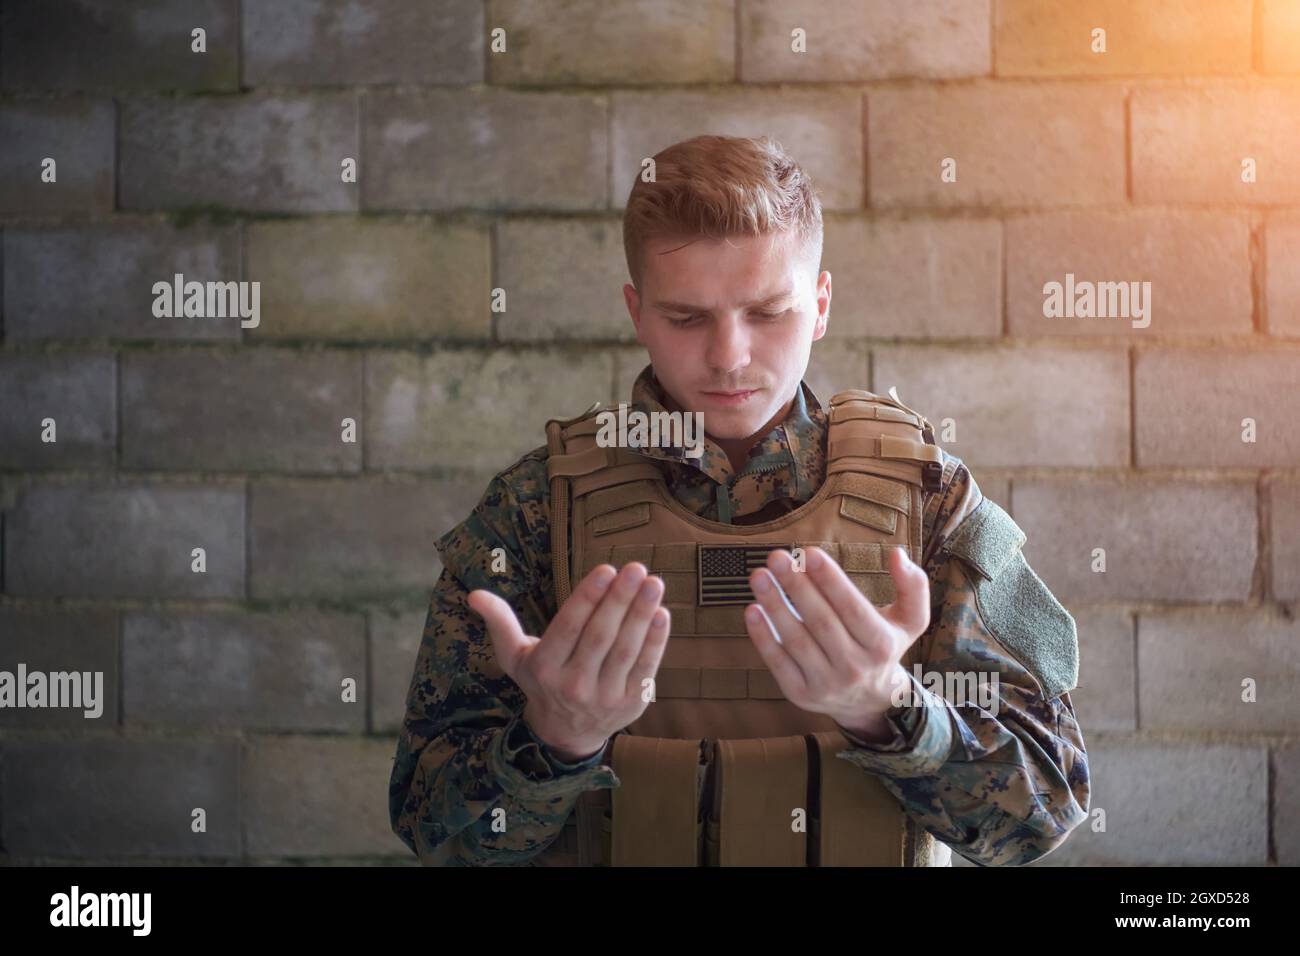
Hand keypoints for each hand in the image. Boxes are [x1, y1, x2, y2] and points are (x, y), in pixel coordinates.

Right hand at [469, 562, 669, 761]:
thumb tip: (474, 594)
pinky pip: (646, 668)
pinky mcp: (631, 703)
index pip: (569, 628)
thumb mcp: (515, 656)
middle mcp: (573, 684)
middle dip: (619, 600)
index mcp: (545, 667)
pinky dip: (656, 641)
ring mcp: (604, 696)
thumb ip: (499, 622)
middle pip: (600, 636)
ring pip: (625, 650)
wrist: (565, 732)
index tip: (606, 569)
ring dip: (641, 614)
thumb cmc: (540, 680)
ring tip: (653, 583)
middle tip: (634, 568)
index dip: (588, 598)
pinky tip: (661, 613)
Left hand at [742, 545, 930, 735]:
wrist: (869, 701)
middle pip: (821, 622)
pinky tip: (753, 610)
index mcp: (882, 645)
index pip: (853, 609)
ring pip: (796, 641)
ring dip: (775, 606)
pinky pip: (778, 663)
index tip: (809, 552)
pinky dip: (763, 637)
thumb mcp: (910, 620)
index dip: (830, 580)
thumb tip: (897, 554)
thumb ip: (914, 585)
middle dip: (797, 586)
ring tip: (760, 576)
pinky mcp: (801, 694)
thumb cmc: (884, 646)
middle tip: (777, 557)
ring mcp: (826, 684)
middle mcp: (855, 667)